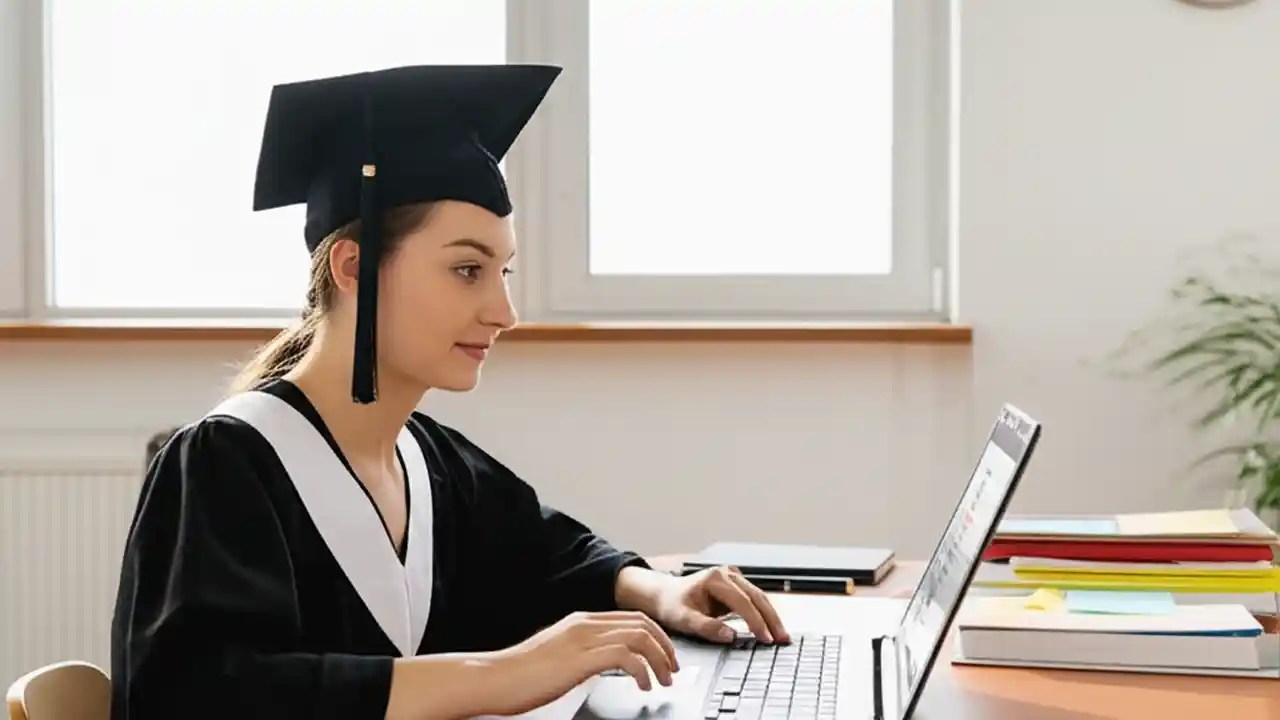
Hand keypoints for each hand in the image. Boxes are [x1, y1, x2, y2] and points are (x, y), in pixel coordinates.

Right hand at [486, 610, 678, 715]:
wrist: (494, 677)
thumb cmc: (520, 673)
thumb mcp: (558, 654)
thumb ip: (580, 652)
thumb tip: (601, 662)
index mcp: (581, 621)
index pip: (631, 618)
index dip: (656, 636)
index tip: (665, 656)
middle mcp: (586, 624)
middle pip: (642, 624)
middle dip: (665, 647)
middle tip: (673, 669)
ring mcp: (584, 639)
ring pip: (640, 637)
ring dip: (659, 660)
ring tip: (663, 680)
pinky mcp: (582, 658)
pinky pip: (627, 657)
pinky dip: (642, 671)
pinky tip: (643, 685)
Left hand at [650, 566, 790, 644]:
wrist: (666, 594)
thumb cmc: (673, 606)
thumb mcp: (684, 620)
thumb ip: (706, 627)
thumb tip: (730, 636)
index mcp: (715, 578)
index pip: (742, 601)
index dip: (756, 621)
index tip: (766, 638)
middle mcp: (727, 574)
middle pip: (756, 596)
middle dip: (771, 619)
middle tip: (782, 639)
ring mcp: (733, 577)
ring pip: (759, 597)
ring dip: (771, 616)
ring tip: (781, 635)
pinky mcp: (736, 584)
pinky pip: (754, 599)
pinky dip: (764, 612)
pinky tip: (772, 626)